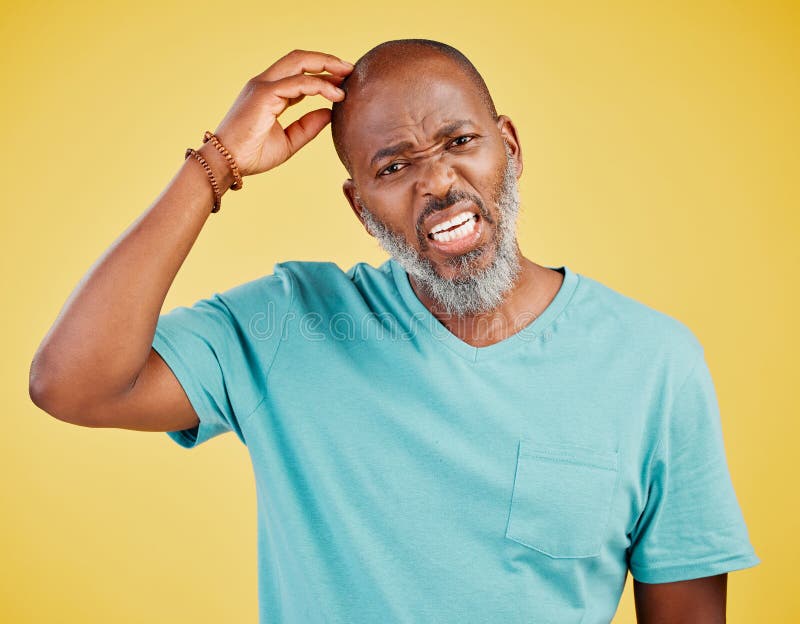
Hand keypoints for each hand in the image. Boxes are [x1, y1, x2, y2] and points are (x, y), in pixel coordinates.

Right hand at [212, 50, 352, 176]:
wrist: (227, 164)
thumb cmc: (252, 155)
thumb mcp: (289, 141)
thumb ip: (308, 126)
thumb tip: (330, 113)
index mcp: (269, 93)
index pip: (298, 73)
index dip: (322, 73)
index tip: (343, 81)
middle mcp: (264, 83)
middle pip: (299, 59)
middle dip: (327, 61)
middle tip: (350, 69)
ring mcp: (263, 86)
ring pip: (299, 63)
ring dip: (326, 65)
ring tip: (348, 75)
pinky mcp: (264, 94)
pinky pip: (298, 83)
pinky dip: (320, 86)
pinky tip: (337, 95)